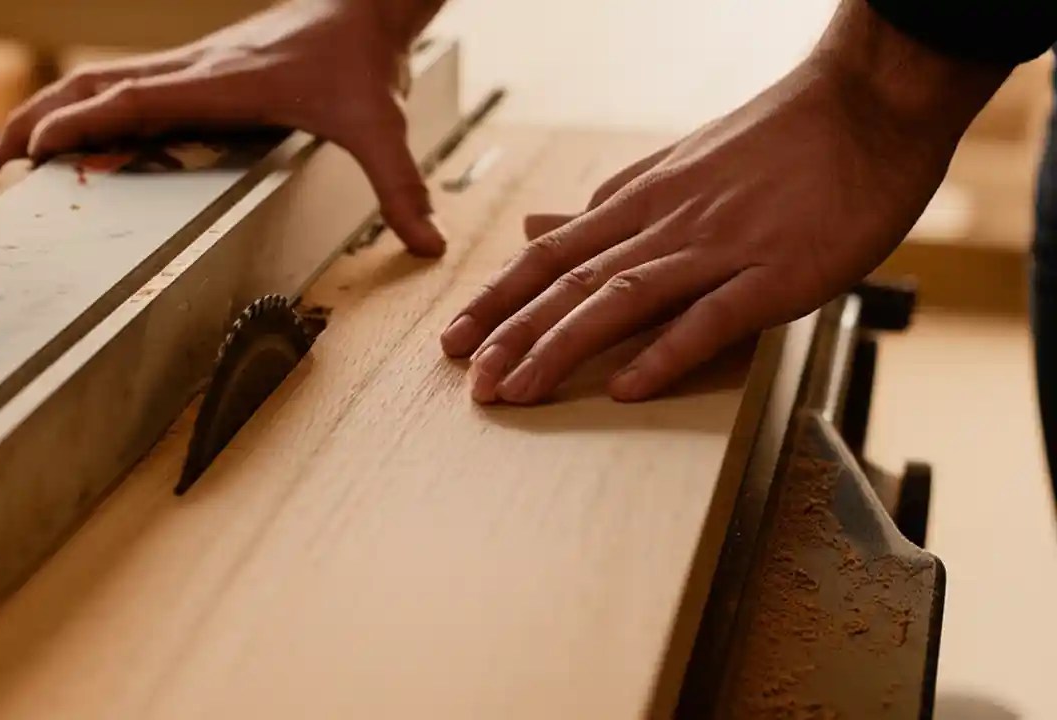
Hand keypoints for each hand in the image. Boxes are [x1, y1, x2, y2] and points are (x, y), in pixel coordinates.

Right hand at [0, 0, 445, 255]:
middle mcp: (197, 71)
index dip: (84, 121)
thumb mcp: (384, 126)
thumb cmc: (365, 61)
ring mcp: (193, 67)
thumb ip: (401, 186)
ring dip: (51, 111)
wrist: (363, 4)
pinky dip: (85, 105)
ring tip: (7, 149)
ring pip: (102, 80)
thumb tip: (428, 245)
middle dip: (40, 122)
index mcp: (226, 85)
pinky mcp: (200, 70)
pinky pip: (126, 85)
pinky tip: (70, 130)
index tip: (34, 147)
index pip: (138, 99)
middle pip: (98, 86)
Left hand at [441, 0, 1007, 404]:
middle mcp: (665, 222)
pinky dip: (665, 351)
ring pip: (622, 298)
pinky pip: (712, 316)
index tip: (454, 340)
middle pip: (570, 281)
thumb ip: (606, 207)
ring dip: (562, 346)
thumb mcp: (675, 168)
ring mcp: (719, 247)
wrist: (867, 105)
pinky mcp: (776, 272)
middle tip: (469, 383)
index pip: (549, 255)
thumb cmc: (777, 143)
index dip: (497, 300)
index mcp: (640, 200)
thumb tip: (537, 226)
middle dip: (512, 334)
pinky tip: (626, 386)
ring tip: (517, 390)